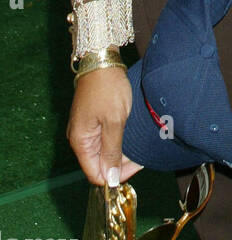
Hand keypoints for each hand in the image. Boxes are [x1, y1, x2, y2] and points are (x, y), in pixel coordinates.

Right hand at [67, 67, 141, 185]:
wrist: (102, 61)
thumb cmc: (108, 89)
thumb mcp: (114, 121)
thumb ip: (112, 150)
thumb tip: (110, 178)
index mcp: (81, 142)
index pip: (94, 173)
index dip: (114, 177)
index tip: (135, 170)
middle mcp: (80, 139)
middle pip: (98, 164)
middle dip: (119, 166)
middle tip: (142, 160)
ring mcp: (86, 129)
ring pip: (102, 152)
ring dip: (120, 154)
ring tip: (140, 151)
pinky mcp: (93, 120)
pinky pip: (104, 140)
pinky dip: (117, 143)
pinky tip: (131, 140)